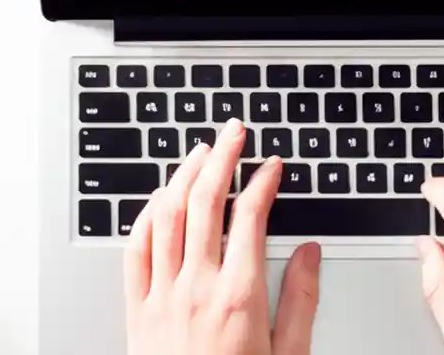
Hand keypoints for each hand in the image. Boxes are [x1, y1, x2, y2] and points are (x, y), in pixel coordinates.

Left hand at [124, 118, 321, 354]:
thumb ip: (300, 300)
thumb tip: (308, 253)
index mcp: (239, 296)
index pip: (251, 217)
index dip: (264, 182)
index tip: (273, 165)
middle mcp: (196, 288)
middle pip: (206, 202)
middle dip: (223, 158)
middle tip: (234, 132)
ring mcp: (161, 297)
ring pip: (167, 216)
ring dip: (184, 176)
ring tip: (200, 152)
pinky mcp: (136, 311)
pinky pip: (135, 250)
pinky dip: (147, 216)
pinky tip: (160, 200)